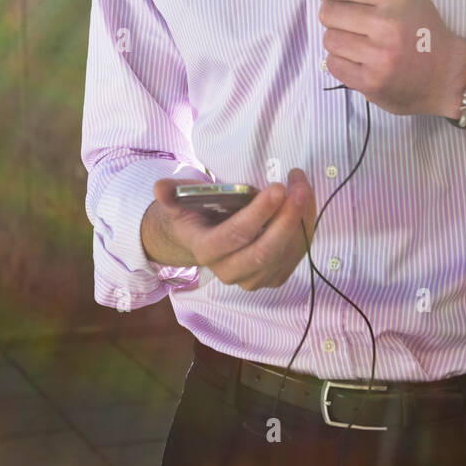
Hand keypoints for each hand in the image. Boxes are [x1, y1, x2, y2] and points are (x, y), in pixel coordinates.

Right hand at [146, 169, 316, 290]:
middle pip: (265, 251)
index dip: (259, 213)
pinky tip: (306, 205)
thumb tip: (160, 187)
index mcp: (206, 250)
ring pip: (285, 253)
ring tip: (304, 188)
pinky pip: (296, 256)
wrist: (203, 241)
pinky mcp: (272, 278)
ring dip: (301, 220)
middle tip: (300, 187)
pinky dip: (305, 230)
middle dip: (287, 218)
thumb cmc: (195, 214)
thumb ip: (172, 194)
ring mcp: (253, 279)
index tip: (278, 187)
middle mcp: (229, 271)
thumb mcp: (179, 202)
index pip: (236, 235)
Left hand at [318, 0, 465, 116]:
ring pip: (329, 39)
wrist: (447, 74)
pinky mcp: (372, 82)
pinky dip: (342, 61)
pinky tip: (361, 59)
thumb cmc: (420, 28)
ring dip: (339, 39)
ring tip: (359, 42)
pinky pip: (333, 64)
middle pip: (328, 12)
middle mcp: (388, 24)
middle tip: (349, 21)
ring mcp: (380, 56)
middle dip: (333, 15)